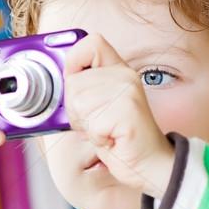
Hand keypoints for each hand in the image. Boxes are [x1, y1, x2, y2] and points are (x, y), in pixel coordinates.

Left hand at [62, 32, 175, 195]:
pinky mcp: (128, 113)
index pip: (91, 43)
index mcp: (119, 70)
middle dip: (76, 110)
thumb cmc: (122, 140)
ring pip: (79, 103)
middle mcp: (125, 76)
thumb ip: (84, 89)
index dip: (74, 61)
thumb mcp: (100, 107)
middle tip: (97, 122)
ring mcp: (129, 93)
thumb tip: (57, 82)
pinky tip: (113, 140)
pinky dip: (97, 138)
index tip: (75, 85)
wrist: (151, 165)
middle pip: (74, 83)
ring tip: (106, 131)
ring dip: (87, 126)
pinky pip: (92, 124)